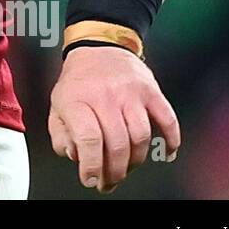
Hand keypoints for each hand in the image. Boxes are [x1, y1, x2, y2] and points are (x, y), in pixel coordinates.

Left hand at [48, 45, 180, 193]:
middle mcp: (105, 96)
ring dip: (136, 161)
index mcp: (77, 101)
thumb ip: (61, 136)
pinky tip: (167, 152)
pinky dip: (172, 139)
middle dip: (115, 171)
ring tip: (128, 168)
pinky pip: (167, 119)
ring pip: (141, 137)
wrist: (99, 47)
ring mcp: (130, 93)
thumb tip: (75, 157)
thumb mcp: (57, 106)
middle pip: (117, 144)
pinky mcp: (151, 91)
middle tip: (111, 182)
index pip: (88, 140)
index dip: (91, 165)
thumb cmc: (79, 83)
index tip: (91, 179)